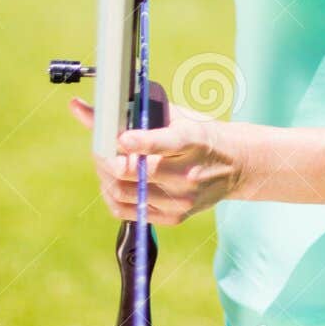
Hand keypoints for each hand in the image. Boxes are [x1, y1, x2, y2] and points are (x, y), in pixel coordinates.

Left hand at [69, 98, 239, 222]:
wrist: (237, 166)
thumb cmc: (202, 136)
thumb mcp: (179, 117)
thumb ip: (138, 112)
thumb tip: (87, 108)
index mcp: (194, 140)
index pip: (164, 143)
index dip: (140, 141)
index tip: (121, 138)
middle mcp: (188, 173)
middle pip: (134, 171)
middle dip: (106, 158)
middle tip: (100, 146)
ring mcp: (181, 199)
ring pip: (123, 192)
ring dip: (105, 176)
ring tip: (106, 163)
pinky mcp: (175, 217)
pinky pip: (127, 211)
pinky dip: (112, 195)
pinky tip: (113, 182)